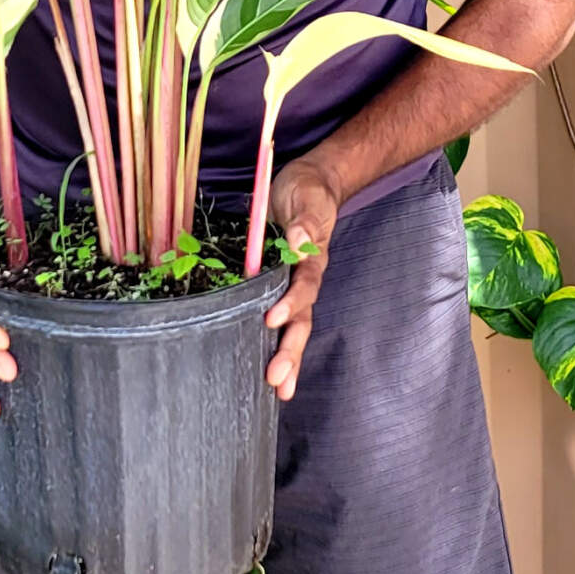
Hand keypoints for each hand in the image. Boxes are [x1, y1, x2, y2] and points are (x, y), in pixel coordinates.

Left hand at [263, 157, 341, 401]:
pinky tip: (260, 365)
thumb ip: (305, 219)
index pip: (304, 286)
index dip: (290, 303)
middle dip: (290, 351)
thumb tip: (298, 241)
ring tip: (278, 390)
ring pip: (293, 326)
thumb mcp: (307, 196)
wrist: (314, 183)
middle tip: (276, 380)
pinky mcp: (279, 283)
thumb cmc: (308, 191)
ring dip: (286, 357)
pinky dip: (272, 341)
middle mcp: (304, 277)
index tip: (272, 319)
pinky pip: (277, 315)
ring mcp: (293, 283)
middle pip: (301, 319)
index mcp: (312, 258)